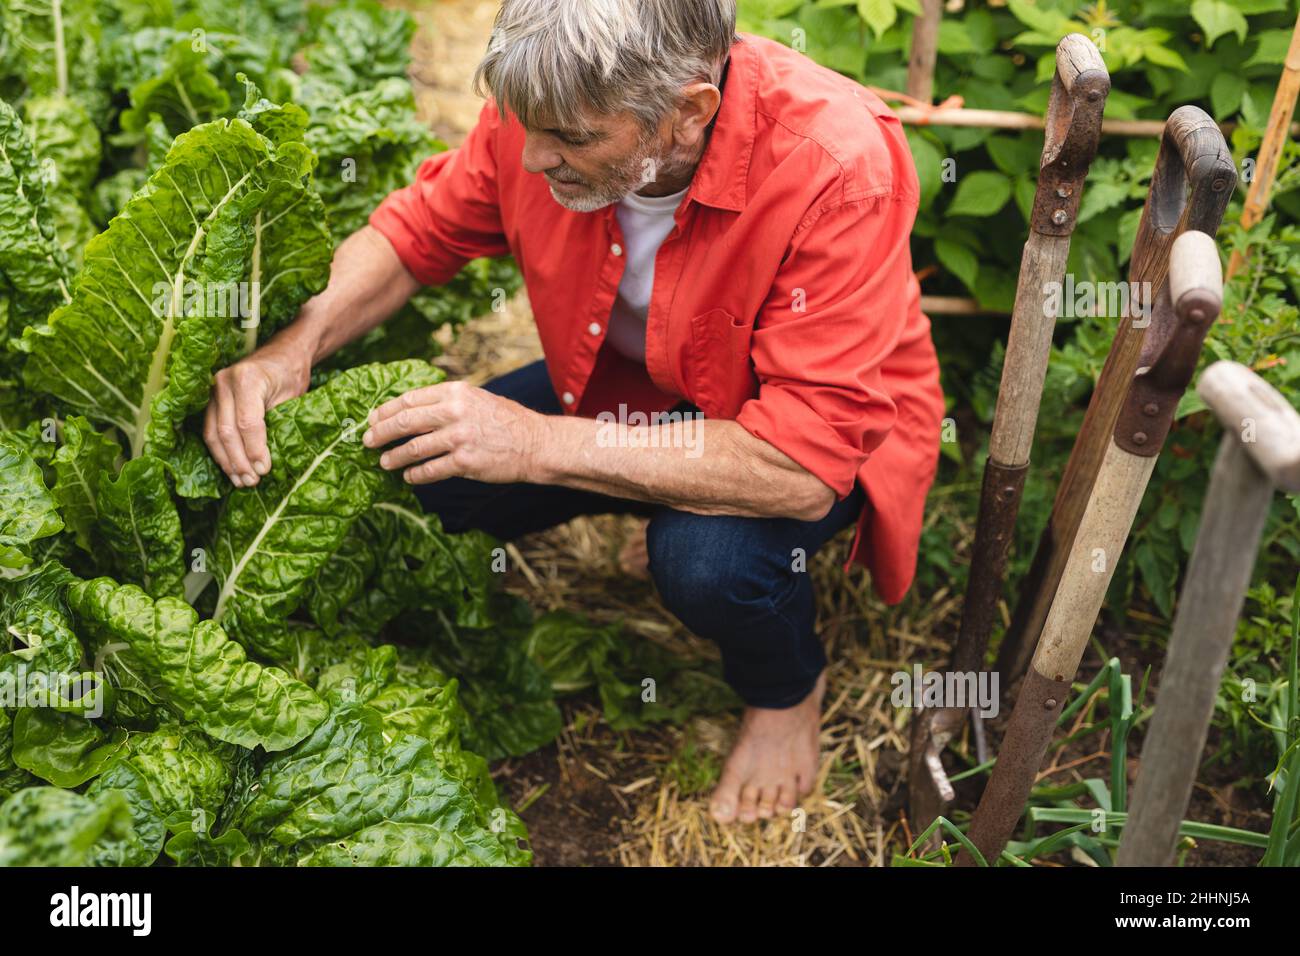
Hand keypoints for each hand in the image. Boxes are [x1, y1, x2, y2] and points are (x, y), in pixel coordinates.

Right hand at [203, 339, 312, 486]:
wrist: (279, 356)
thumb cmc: (289, 376)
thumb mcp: (293, 398)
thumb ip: (278, 424)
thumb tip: (268, 462)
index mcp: (248, 378)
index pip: (247, 421)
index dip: (255, 449)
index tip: (264, 469)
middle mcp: (224, 382)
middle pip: (226, 430)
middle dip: (239, 460)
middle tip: (253, 481)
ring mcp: (212, 390)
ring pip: (212, 434)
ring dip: (226, 462)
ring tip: (241, 481)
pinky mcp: (208, 400)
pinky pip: (209, 431)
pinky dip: (219, 453)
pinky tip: (231, 470)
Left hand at [362, 380, 543, 484]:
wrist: (535, 443)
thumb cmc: (505, 421)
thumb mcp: (476, 398)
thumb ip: (446, 401)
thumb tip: (410, 410)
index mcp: (455, 392)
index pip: (409, 399)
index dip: (385, 411)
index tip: (372, 419)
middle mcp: (456, 412)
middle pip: (405, 422)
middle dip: (380, 433)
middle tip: (366, 441)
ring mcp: (460, 438)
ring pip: (414, 449)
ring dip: (394, 457)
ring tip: (384, 462)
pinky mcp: (466, 462)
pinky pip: (430, 470)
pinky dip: (415, 475)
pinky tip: (408, 477)